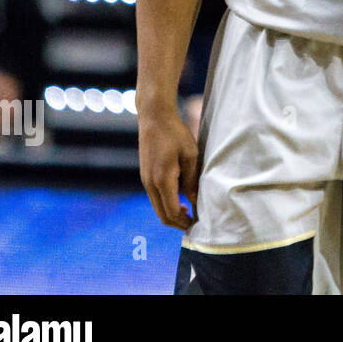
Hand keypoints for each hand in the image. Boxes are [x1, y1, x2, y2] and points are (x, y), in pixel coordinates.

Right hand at [139, 104, 199, 228]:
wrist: (154, 118)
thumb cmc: (176, 134)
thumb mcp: (190, 155)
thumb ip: (192, 180)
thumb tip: (194, 201)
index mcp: (162, 180)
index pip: (171, 212)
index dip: (184, 222)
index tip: (197, 223)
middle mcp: (150, 183)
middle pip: (161, 214)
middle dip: (177, 222)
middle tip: (194, 223)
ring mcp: (145, 180)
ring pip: (157, 207)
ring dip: (171, 213)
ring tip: (189, 212)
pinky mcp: (145, 175)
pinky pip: (155, 197)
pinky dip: (166, 204)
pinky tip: (179, 199)